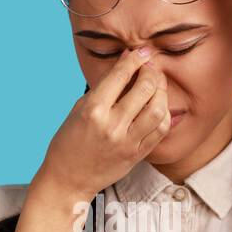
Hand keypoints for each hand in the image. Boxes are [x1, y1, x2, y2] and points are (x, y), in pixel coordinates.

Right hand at [34, 46, 170, 204]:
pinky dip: (163, 114)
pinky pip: (160, 130)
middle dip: (151, 71)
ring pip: (158, 108)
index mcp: (93, 110)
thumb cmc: (69, 142)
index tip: (141, 51)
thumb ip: (104, 88)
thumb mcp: (79, 109)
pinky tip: (157, 107)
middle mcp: (112, 125)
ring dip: (161, 91)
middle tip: (150, 68)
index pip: (121, 75)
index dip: (135, 58)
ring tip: (156, 86)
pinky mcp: (137, 155)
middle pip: (145, 88)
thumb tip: (126, 64)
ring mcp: (127, 142)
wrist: (68, 180)